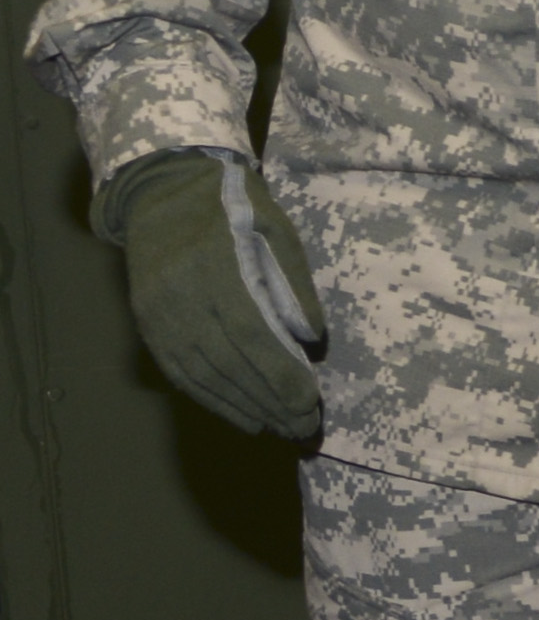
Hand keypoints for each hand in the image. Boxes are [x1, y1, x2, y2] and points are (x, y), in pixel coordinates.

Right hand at [104, 150, 325, 439]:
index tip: (309, 404)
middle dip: (268, 401)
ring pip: (201, 373)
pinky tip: (243, 416)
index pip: (250, 333)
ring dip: (243, 407)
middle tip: (303, 429)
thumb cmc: (235, 208)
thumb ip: (292, 284)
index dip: (279, 374)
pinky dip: (212, 399)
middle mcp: (179, 295)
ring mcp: (157, 312)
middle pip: (226, 362)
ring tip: (280, 428)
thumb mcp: (275, 231)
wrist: (164, 190)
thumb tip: (310, 340)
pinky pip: (179, 371)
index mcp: (215, 267)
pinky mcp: (146, 323)